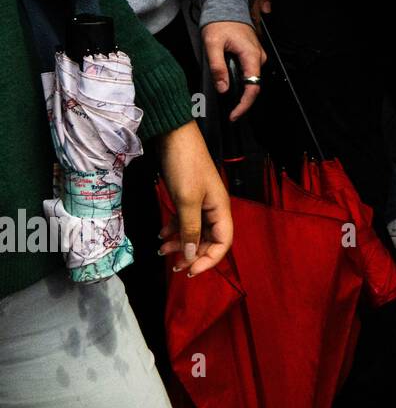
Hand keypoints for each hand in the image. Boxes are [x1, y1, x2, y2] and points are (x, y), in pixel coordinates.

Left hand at [157, 121, 232, 276]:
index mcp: (220, 209)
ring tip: (161, 250)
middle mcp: (213, 209)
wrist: (174, 136)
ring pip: (194, 232)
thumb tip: (190, 256)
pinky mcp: (188, 197)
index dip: (208, 260)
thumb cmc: (185, 167)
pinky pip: (184, 221)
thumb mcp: (186, 200)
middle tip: (172, 265)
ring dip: (180, 243)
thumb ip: (189, 229)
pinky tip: (161, 234)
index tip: (188, 270)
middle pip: (208, 240)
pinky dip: (174, 230)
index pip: (222, 243)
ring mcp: (200, 203)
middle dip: (191, 254)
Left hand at [201, 20, 264, 120]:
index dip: (245, 104)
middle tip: (231, 113)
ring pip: (253, 79)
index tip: (235, 115)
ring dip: (243, 92)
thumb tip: (223, 88)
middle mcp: (259, 57)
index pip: (253, 86)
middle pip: (255, 85)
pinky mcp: (253, 55)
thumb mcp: (212, 44)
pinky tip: (233, 86)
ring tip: (231, 102)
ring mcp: (257, 56)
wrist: (227, 6)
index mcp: (251, 56)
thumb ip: (217, 67)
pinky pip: (250, 72)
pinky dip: (243, 82)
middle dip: (243, 101)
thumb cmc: (220, 22)